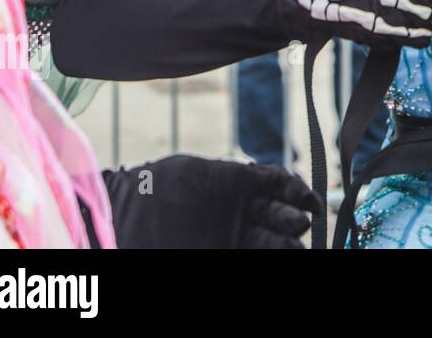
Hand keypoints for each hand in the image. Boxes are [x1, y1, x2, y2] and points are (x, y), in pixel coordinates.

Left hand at [103, 156, 322, 248]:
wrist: (121, 220)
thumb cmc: (157, 188)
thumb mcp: (201, 172)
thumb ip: (241, 174)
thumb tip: (281, 178)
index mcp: (239, 187)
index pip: (280, 188)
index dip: (298, 192)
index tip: (311, 201)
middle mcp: (240, 215)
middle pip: (280, 218)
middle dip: (293, 220)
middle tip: (296, 225)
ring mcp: (231, 240)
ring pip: (272, 243)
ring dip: (287, 245)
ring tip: (294, 248)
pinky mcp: (220, 257)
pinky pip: (254, 258)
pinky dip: (273, 256)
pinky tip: (282, 253)